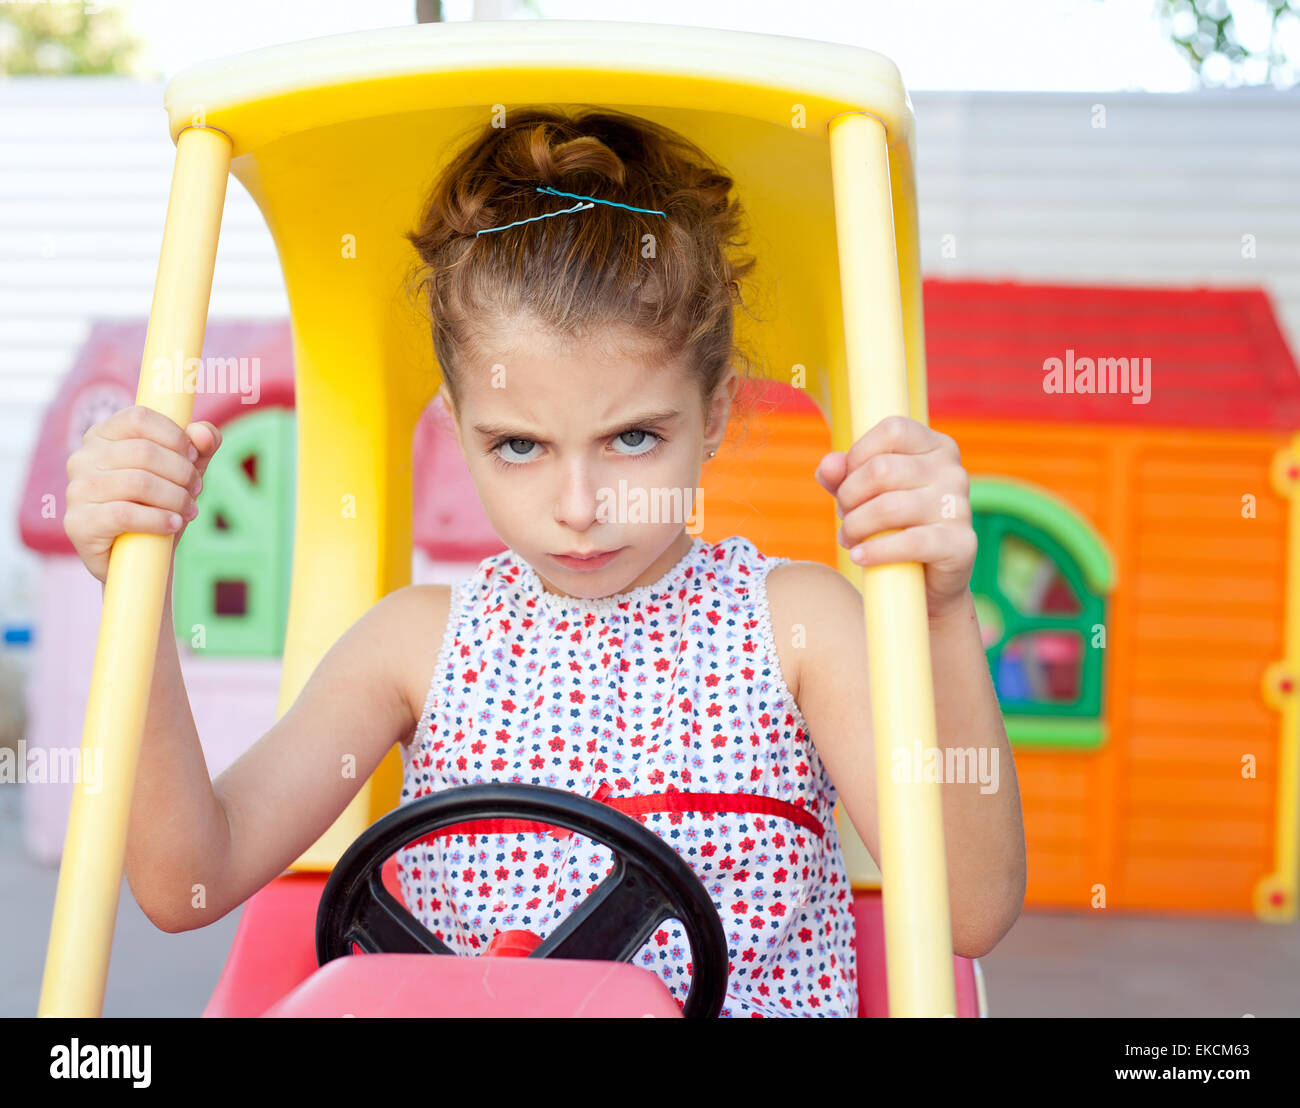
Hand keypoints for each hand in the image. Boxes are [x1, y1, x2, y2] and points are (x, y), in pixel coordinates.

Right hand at [64, 405, 222, 584]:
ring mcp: (76, 490)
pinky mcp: (78, 523)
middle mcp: (82, 459)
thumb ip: (201, 446)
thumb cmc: (161, 506)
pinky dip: (158, 519)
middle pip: (144, 452)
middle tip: (196, 490)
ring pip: (138, 483)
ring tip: (188, 510)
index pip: (139, 418)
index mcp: (103, 436)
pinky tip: (173, 524)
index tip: (192, 456)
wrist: (142, 560)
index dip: (174, 436)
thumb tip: (203, 432)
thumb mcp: (186, 472)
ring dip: (175, 498)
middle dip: (182, 472)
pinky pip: (124, 514)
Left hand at [814, 414, 975, 622]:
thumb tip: (830, 465)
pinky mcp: (961, 544)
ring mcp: (959, 507)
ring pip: (890, 507)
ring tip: (848, 538)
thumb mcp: (863, 495)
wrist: (924, 582)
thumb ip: (842, 475)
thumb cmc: (892, 526)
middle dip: (849, 496)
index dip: (859, 454)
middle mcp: (953, 471)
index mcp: (936, 447)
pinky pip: (910, 543)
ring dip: (855, 526)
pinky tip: (859, 557)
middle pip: (882, 470)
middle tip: (844, 516)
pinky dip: (876, 551)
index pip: (893, 430)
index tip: (847, 480)